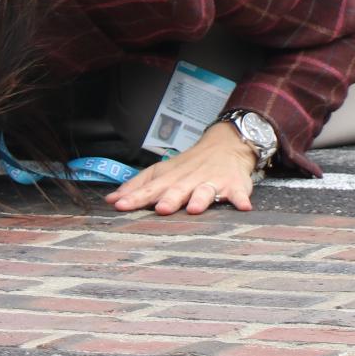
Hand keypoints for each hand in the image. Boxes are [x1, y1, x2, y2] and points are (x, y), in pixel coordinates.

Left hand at [105, 122, 257, 214]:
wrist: (225, 145)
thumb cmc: (188, 165)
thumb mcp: (161, 172)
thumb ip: (137, 186)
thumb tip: (111, 199)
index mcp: (169, 178)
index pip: (149, 187)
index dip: (134, 196)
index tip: (120, 205)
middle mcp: (188, 180)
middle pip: (177, 189)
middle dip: (169, 199)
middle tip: (160, 209)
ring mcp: (211, 182)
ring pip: (205, 191)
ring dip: (200, 199)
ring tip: (195, 208)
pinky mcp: (233, 186)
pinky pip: (238, 193)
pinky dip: (241, 199)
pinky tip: (243, 207)